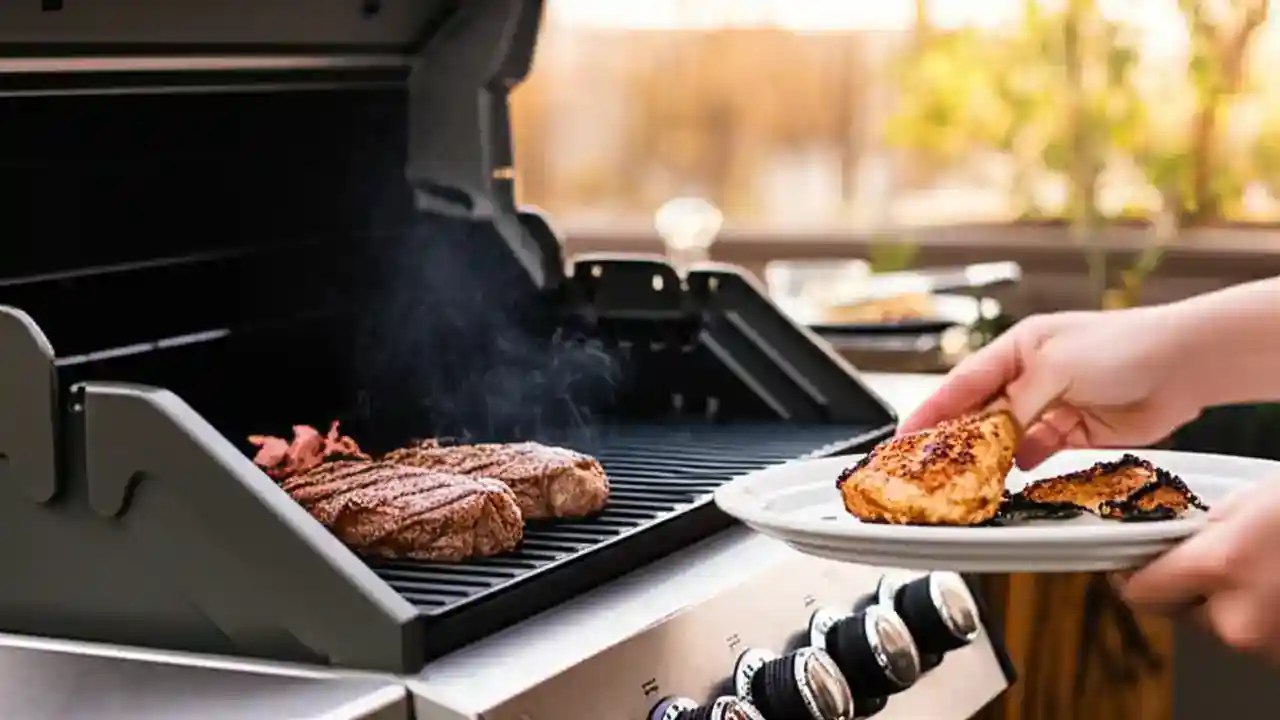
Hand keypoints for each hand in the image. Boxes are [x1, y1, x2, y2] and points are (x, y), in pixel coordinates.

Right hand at [899, 306, 1202, 468]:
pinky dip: (1023, 462)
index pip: (961, 383)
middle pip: (980, 411)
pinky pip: (1037, 449)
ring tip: (965, 477)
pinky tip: (1013, 472)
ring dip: (989, 455)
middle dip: (954, 438)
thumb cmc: (1123, 347)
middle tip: (926, 466)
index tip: (904, 437)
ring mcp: (1053, 403)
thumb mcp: (1056, 369)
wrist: (1185, 364)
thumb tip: (992, 435)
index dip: (931, 411)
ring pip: (1007, 435)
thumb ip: (1018, 405)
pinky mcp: (1076, 429)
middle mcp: (1030, 375)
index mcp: (1017, 348)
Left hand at [1118, 483, 1279, 663]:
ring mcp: (1265, 646)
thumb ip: (1194, 529)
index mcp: (1221, 565)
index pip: (1139, 592)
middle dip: (1183, 587)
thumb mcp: (1246, 503)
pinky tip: (1273, 588)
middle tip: (1208, 560)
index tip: (1128, 563)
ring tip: (1256, 571)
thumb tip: (1156, 539)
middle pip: (1175, 611)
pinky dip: (1255, 616)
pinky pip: (1251, 637)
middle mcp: (1238, 617)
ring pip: (1216, 625)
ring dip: (1223, 604)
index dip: (1131, 576)